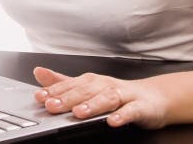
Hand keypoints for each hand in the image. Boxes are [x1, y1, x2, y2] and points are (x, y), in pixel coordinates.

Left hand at [33, 67, 168, 128]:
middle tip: (52, 105)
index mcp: (91, 81)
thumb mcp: (88, 87)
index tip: (40, 96)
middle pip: (86, 91)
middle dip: (68, 98)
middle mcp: (105, 85)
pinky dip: (122, 115)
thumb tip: (39, 72)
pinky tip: (113, 121)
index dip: (54, 90)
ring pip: (107, 98)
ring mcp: (124, 95)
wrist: (153, 97)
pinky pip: (131, 111)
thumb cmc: (118, 93)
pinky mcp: (140, 106)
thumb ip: (63, 82)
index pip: (70, 85)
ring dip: (92, 105)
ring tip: (78, 113)